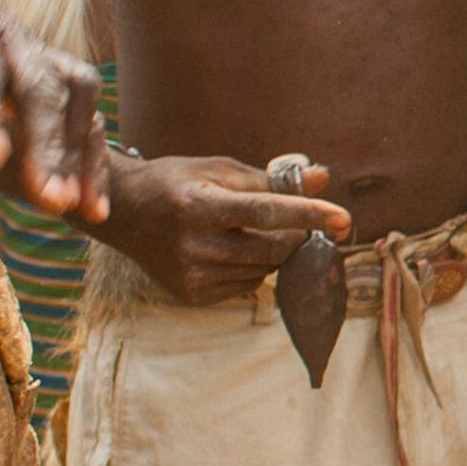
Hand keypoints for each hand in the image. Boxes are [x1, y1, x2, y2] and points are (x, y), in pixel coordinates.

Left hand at [0, 0, 108, 220]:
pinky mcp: (44, 73)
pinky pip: (81, 114)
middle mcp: (7, 29)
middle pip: (38, 83)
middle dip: (47, 143)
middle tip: (48, 200)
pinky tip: (91, 206)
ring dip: (77, 153)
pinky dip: (90, 159)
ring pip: (71, 98)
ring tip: (70, 208)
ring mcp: (31, 50)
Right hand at [104, 148, 350, 306]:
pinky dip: (253, 268)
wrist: (123, 212)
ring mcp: (191, 275)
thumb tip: (324, 178)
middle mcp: (193, 244)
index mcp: (199, 205)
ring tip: (251, 231)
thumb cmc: (177, 183)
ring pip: (263, 270)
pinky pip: (246, 286)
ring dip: (274, 252)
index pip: (265, 212)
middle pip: (271, 248)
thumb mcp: (219, 170)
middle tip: (300, 222)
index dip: (307, 214)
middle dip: (296, 235)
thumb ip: (272, 179)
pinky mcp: (191, 295)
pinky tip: (231, 250)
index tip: (343, 217)